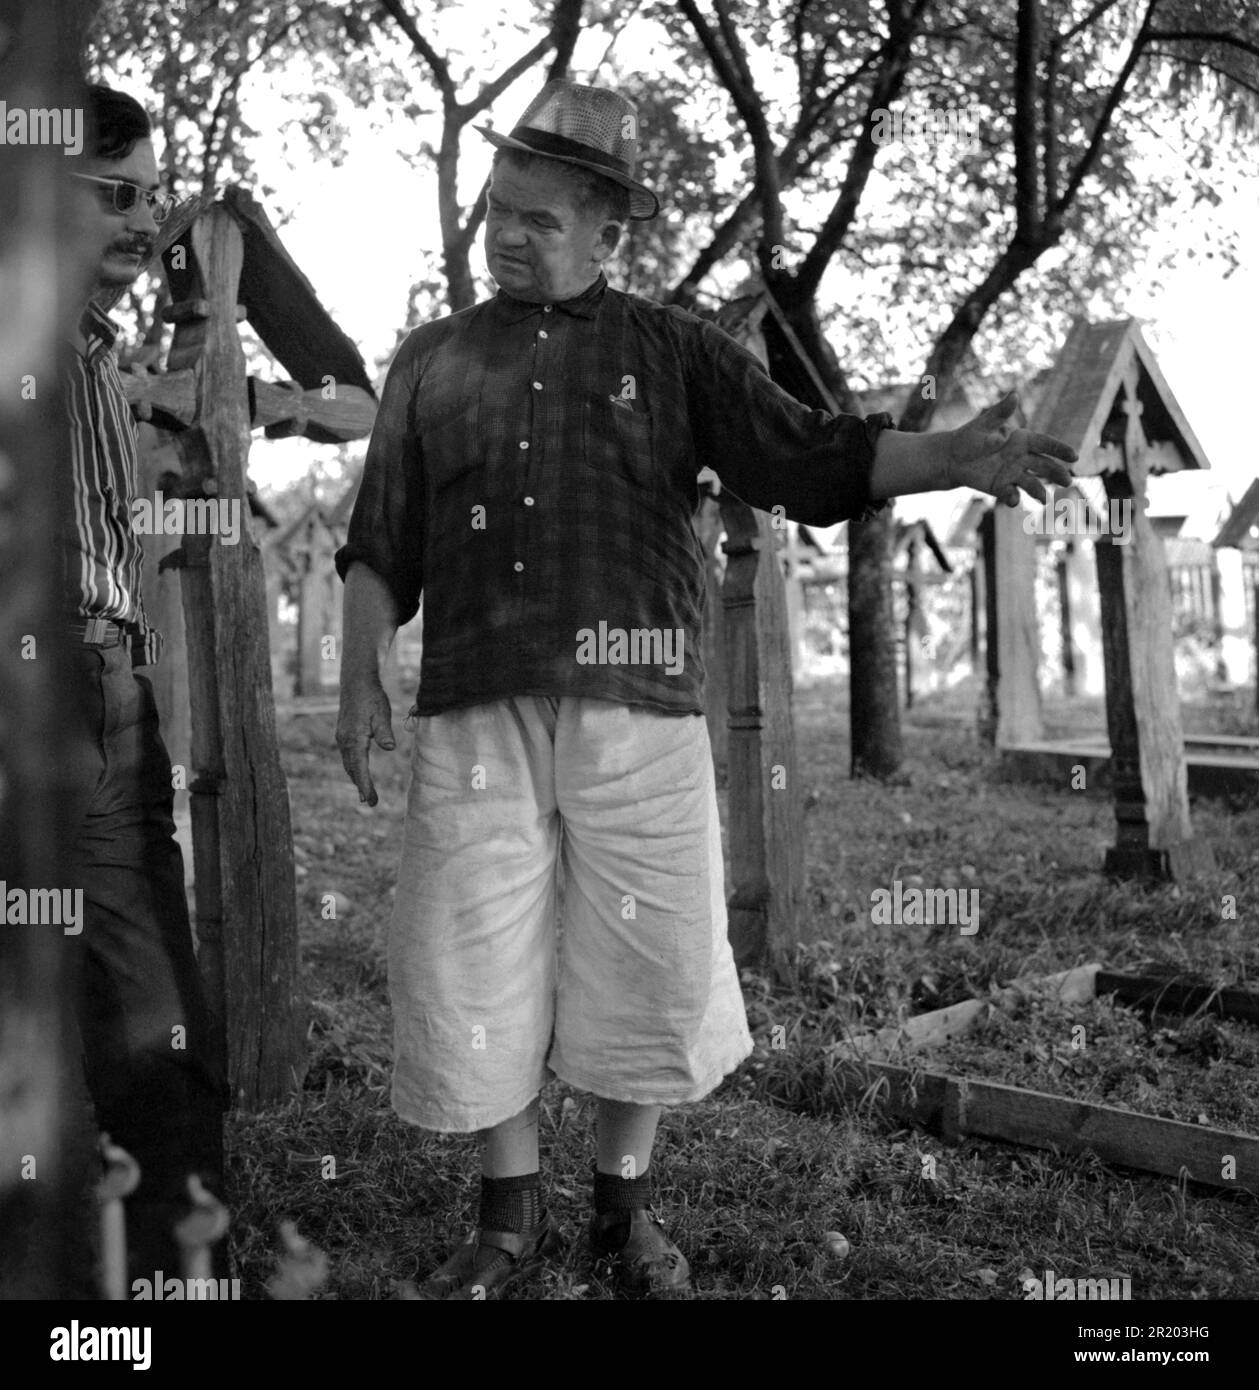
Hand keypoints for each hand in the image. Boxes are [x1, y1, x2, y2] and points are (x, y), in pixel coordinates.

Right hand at [335, 677, 396, 806]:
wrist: (356, 682)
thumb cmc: (372, 697)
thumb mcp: (382, 714)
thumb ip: (384, 732)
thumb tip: (389, 748)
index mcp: (354, 739)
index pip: (360, 768)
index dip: (365, 786)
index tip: (370, 800)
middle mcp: (345, 741)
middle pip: (352, 769)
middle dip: (361, 786)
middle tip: (370, 802)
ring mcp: (342, 737)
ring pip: (348, 763)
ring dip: (356, 778)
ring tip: (364, 792)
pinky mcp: (343, 734)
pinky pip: (347, 756)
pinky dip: (353, 767)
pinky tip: (358, 771)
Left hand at [947, 391, 1075, 505]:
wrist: (952, 458)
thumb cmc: (970, 436)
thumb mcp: (984, 423)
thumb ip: (1001, 413)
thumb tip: (1014, 395)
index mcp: (1022, 440)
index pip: (1045, 444)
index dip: (1060, 450)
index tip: (1074, 456)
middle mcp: (1021, 458)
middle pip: (1044, 466)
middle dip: (1057, 473)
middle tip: (1067, 481)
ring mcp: (1013, 474)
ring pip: (1031, 483)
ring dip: (1039, 491)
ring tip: (1045, 500)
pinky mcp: (1001, 488)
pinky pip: (1011, 494)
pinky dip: (1013, 498)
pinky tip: (1013, 500)